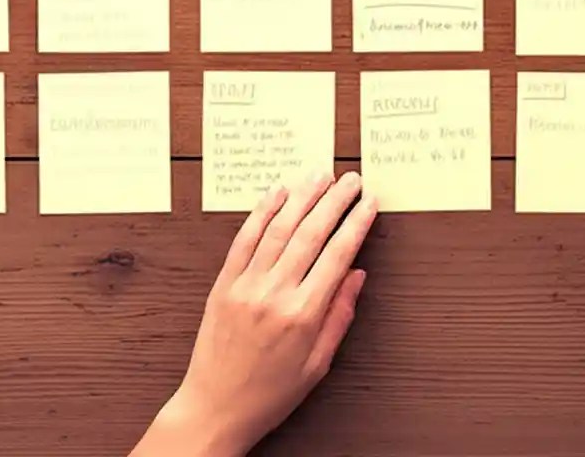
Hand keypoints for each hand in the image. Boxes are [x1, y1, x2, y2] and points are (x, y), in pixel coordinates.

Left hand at [131, 170, 377, 456]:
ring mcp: (245, 286)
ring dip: (302, 197)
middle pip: (311, 234)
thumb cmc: (269, 393)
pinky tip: (277, 194)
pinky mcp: (223, 284)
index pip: (337, 255)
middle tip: (351, 180)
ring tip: (319, 176)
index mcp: (303, 315)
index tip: (369, 203)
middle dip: (334, 201)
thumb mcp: (317, 364)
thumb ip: (339, 316)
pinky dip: (262, 213)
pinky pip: (244, 239)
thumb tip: (356, 275)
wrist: (215, 408)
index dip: (356, 224)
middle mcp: (274, 294)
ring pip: (278, 229)